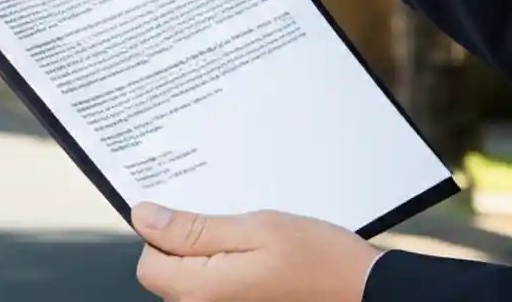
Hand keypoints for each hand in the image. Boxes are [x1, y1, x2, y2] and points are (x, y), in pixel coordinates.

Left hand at [130, 202, 380, 301]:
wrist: (366, 293)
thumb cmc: (320, 261)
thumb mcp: (256, 228)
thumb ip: (193, 228)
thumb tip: (144, 217)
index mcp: (203, 292)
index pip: (148, 262)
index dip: (163, 234)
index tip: (194, 219)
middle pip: (165, 275)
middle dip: (186, 247)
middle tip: (228, 230)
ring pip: (190, 283)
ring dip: (208, 260)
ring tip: (248, 247)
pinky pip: (214, 291)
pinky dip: (224, 273)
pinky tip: (255, 262)